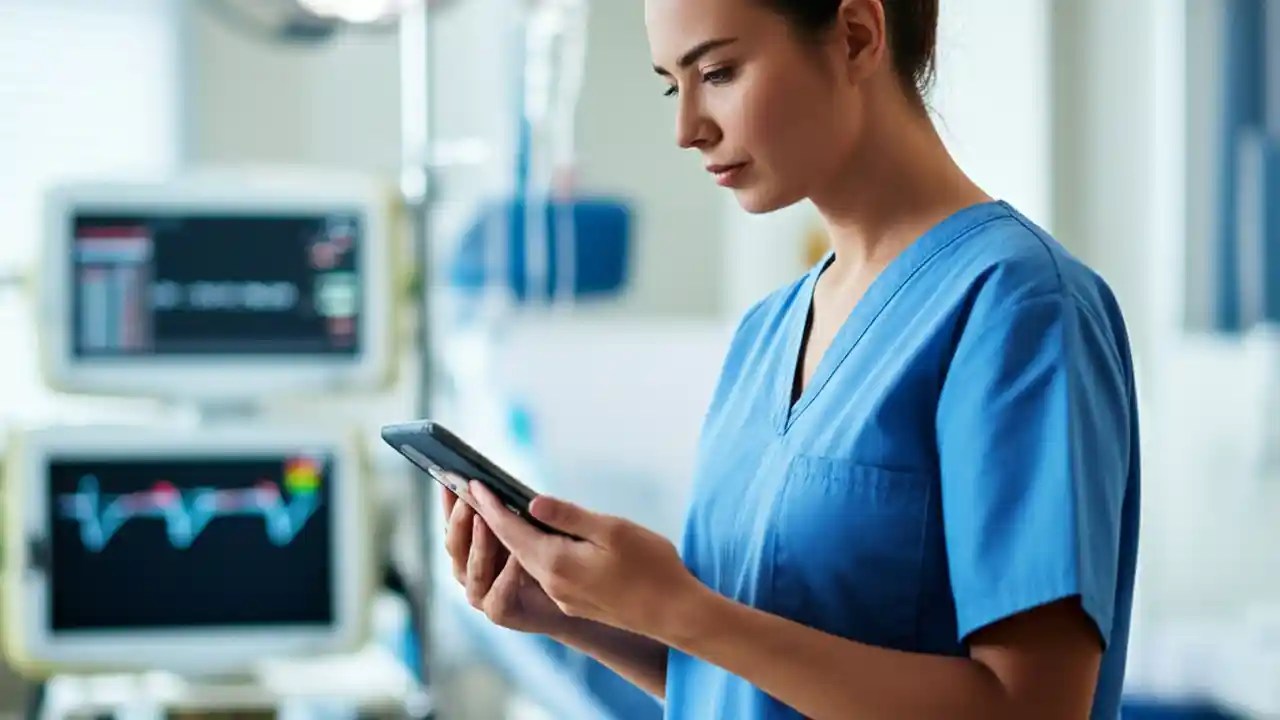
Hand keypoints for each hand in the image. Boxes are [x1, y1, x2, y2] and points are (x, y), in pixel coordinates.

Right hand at [441, 484, 570, 635]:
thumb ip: (506, 510)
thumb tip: (490, 479)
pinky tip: (517, 557)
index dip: (448, 503)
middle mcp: (469, 570)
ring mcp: (482, 593)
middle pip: (454, 546)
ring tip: (487, 521)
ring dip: (479, 545)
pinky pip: (498, 595)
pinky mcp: (500, 612)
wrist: (567, 597)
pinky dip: (507, 576)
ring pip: (471, 570)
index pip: (452, 522)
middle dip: (460, 521)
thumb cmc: (542, 556)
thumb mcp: (524, 526)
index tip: (448, 478)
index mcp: (469, 547)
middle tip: (469, 498)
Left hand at [468, 480, 704, 639]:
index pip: (511, 531)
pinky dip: (533, 551)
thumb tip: (532, 502)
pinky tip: (538, 537)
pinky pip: (545, 571)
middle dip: (492, 521)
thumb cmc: (652, 567)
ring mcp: (564, 596)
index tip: (472, 485)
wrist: (676, 615)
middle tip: (476, 493)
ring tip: (500, 511)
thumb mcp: (613, 530)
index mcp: (557, 563)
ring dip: (511, 537)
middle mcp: (553, 583)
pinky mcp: (576, 602)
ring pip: (528, 561)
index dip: (490, 507)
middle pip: (512, 548)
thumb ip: (569, 517)